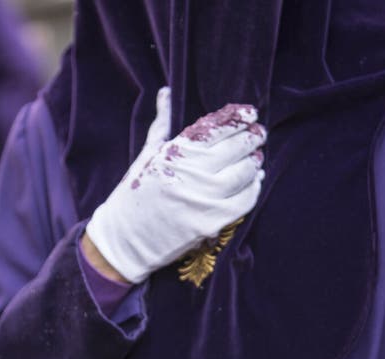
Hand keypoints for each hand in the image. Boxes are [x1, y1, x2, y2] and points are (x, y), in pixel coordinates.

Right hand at [86, 87, 265, 282]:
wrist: (124, 241)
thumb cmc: (134, 196)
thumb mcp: (146, 156)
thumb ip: (162, 124)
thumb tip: (166, 91)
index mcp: (177, 152)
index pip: (217, 127)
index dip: (238, 118)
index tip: (251, 114)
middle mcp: (193, 173)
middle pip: (235, 149)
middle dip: (252, 138)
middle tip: (260, 134)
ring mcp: (203, 199)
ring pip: (244, 175)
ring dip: (254, 163)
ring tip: (257, 158)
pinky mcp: (210, 223)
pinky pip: (244, 202)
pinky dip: (253, 190)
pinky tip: (254, 182)